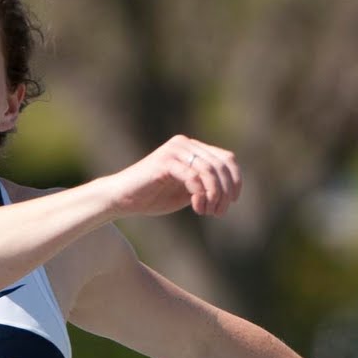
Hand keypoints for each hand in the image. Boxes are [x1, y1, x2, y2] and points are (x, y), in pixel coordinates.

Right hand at [105, 136, 240, 220]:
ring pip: (209, 171)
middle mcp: (185, 144)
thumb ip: (204, 187)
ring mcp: (175, 151)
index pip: (226, 158)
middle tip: (218, 213)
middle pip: (220, 165)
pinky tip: (196, 208)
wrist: (122, 198)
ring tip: (208, 212)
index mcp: (193, 148)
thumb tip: (227, 192)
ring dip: (213, 196)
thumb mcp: (186, 192)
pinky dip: (200, 195)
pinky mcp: (165, 162)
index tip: (232, 202)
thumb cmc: (152, 197)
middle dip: (224, 192)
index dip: (235, 180)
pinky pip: (193, 177)